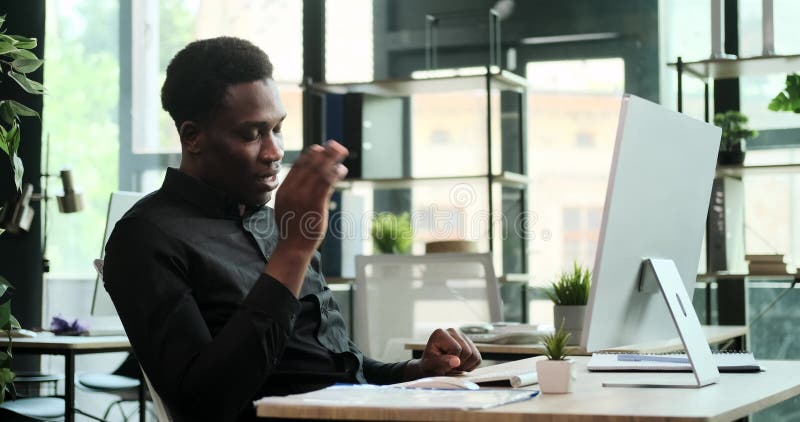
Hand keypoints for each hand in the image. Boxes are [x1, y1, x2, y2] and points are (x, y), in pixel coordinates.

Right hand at [265, 141, 347, 295]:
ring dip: (332, 159)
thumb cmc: (292, 228)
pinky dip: (335, 174)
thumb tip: (303, 179)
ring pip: (320, 171)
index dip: (310, 155)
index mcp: (285, 189)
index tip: (318, 148)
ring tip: (342, 152)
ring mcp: (304, 196)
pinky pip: (327, 184)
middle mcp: (293, 190)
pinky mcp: (316, 204)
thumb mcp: (285, 206)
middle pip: (310, 164)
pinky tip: (342, 170)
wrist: (292, 246)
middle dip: (324, 152)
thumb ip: (293, 191)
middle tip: (335, 144)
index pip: (298, 166)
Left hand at [405, 328, 481, 378]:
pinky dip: (470, 365)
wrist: (432, 368)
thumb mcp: (431, 366)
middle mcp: (452, 331)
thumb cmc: (429, 366)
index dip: (451, 361)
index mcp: (440, 333)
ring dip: (465, 365)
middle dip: (459, 364)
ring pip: (474, 355)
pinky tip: (460, 364)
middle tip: (448, 366)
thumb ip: (442, 362)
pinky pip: (478, 358)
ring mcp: (462, 336)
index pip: (456, 349)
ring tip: (453, 365)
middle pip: (467, 351)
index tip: (442, 364)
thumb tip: (456, 361)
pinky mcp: (469, 343)